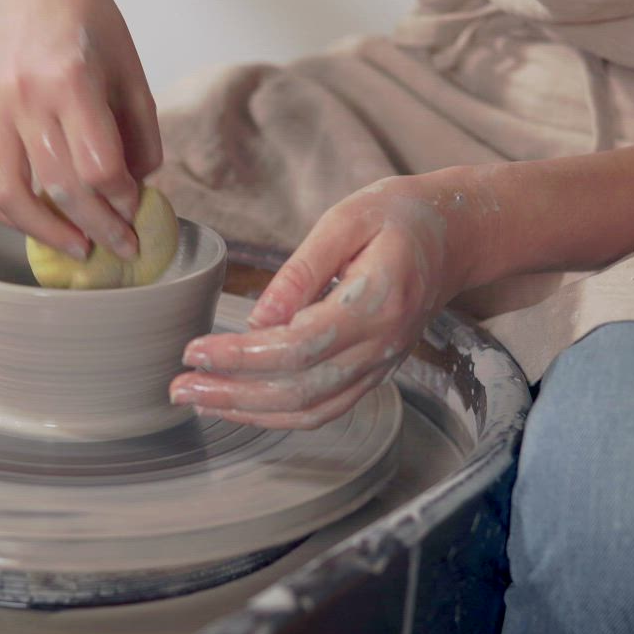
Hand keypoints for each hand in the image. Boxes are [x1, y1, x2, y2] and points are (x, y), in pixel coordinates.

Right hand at [0, 0, 161, 259]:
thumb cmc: (87, 27)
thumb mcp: (131, 73)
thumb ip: (140, 135)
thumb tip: (136, 190)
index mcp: (72, 83)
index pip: (99, 167)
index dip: (121, 200)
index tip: (135, 210)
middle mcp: (26, 98)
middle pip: (62, 187)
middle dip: (98, 227)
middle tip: (120, 247)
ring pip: (9, 194)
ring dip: (46, 232)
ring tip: (76, 247)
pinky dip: (8, 212)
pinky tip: (35, 224)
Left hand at [169, 176, 465, 429]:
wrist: (454, 237)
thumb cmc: (397, 216)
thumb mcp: (347, 219)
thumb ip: (300, 271)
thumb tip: (255, 319)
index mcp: (376, 303)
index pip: (298, 346)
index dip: (241, 357)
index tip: (193, 349)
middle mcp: (380, 346)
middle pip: (298, 389)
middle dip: (232, 394)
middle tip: (178, 386)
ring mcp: (379, 367)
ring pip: (310, 411)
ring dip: (249, 413)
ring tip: (198, 399)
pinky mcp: (372, 374)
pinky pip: (324, 410)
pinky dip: (277, 417)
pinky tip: (239, 406)